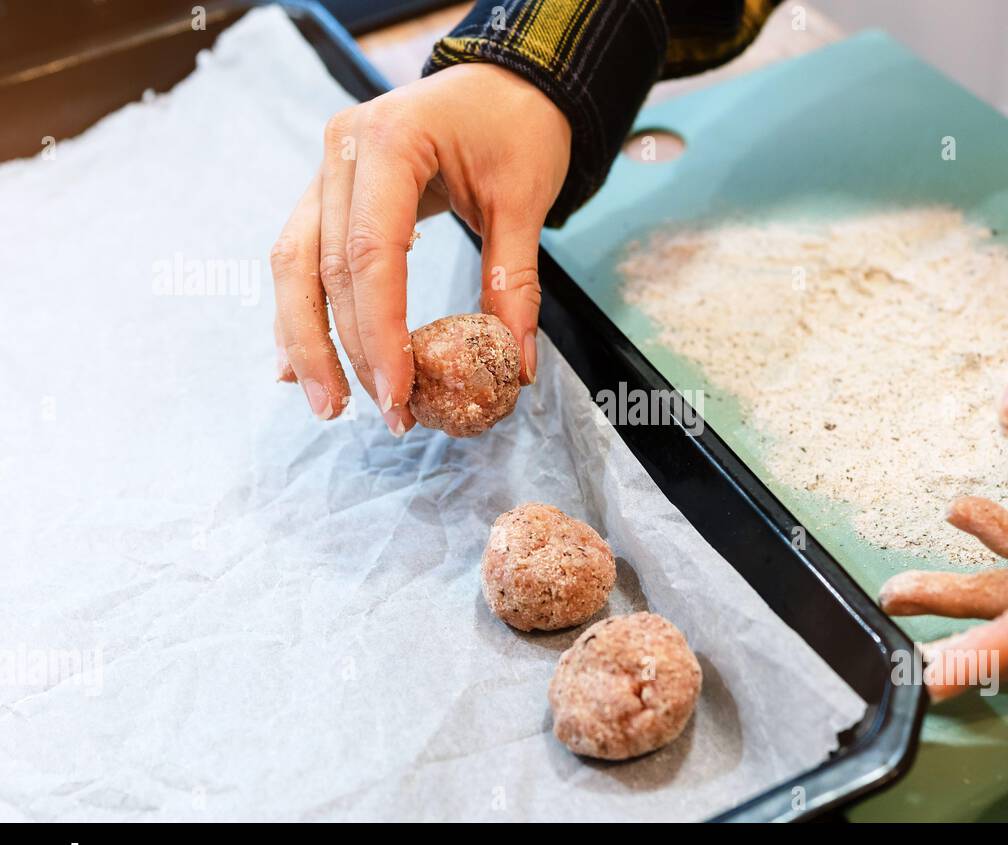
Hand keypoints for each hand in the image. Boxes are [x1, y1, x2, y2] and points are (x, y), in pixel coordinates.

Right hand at [270, 64, 571, 433]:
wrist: (506, 79)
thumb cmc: (517, 126)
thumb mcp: (525, 200)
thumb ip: (514, 282)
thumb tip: (514, 368)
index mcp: (391, 143)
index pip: (371, 256)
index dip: (380, 333)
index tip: (400, 394)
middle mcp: (343, 152)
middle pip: (323, 268)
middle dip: (344, 351)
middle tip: (376, 414)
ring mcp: (328, 169)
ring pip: (295, 265)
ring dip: (307, 340)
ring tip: (328, 404)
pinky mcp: (330, 189)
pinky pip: (302, 254)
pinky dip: (302, 310)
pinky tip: (296, 363)